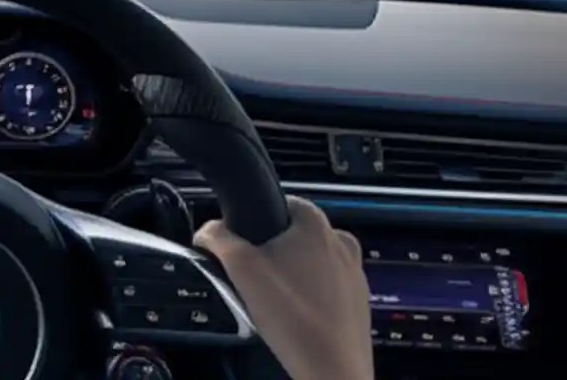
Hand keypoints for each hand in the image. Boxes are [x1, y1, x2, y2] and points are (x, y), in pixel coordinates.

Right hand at [195, 196, 372, 379]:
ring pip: (311, 263)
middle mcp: (343, 242)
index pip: (281, 203)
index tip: (243, 247)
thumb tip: (207, 231)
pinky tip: (294, 317)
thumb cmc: (289, 314)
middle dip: (273, 253)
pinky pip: (326, 289)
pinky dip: (309, 297)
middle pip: (294, 236)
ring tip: (273, 302)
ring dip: (291, 276)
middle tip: (254, 278)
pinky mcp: (360, 302)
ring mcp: (356, 273)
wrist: (331, 370)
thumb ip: (217, 238)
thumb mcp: (240, 268)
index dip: (255, 223)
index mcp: (317, 223)